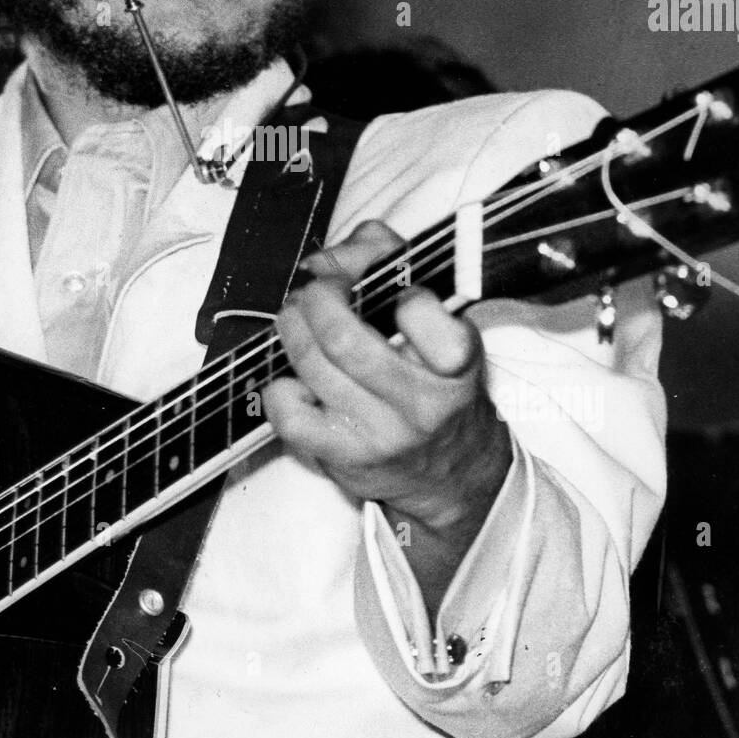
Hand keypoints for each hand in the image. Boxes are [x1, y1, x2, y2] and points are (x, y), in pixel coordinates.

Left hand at [263, 221, 510, 544]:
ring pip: (313, 367)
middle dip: (316, 299)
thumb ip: (385, 264)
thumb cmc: (441, 385)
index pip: (417, 309)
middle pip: (344, 339)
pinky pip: (291, 416)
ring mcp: (381, 435)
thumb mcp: (440, 320)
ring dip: (293, 329)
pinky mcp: (347, 459)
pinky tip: (297, 379)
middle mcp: (422, 402)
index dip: (388, 283)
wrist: (457, 476)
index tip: (383, 284)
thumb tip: (321, 261)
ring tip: (297, 318)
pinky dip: (281, 388)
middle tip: (317, 291)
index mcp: (456, 361)